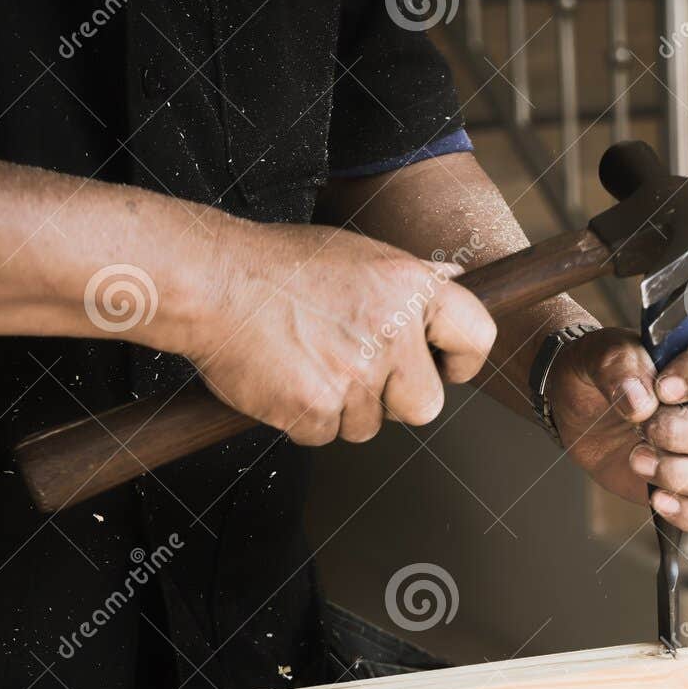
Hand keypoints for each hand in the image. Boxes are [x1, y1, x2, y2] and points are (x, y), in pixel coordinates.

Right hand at [168, 222, 496, 443]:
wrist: (210, 281)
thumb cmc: (277, 265)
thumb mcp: (358, 254)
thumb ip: (408, 279)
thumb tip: (453, 279)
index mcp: (410, 287)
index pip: (476, 337)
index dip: (461, 361)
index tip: (445, 368)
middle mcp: (391, 331)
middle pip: (425, 404)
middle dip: (394, 399)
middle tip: (355, 369)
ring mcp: (355, 373)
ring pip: (369, 425)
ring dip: (341, 406)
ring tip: (308, 361)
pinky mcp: (317, 407)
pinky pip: (325, 434)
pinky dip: (304, 417)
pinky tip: (285, 378)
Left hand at [545, 322, 687, 531]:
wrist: (580, 409)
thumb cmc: (598, 373)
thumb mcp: (596, 355)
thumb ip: (618, 366)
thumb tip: (641, 401)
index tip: (662, 390)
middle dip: (685, 436)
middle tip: (643, 431)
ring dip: (682, 476)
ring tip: (637, 461)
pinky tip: (656, 498)